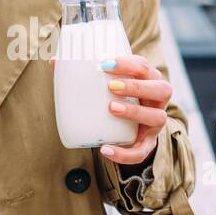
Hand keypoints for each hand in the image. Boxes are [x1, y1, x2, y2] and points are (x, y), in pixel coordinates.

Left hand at [51, 53, 168, 163]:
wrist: (131, 126)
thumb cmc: (118, 97)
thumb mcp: (107, 83)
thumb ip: (84, 73)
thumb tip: (54, 61)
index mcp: (149, 79)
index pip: (144, 67)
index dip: (127, 63)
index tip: (104, 63)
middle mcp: (158, 100)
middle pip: (161, 88)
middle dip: (136, 86)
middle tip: (111, 86)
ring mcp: (155, 122)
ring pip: (157, 117)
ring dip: (135, 112)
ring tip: (112, 109)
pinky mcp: (148, 143)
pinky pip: (142, 151)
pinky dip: (125, 153)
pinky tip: (106, 150)